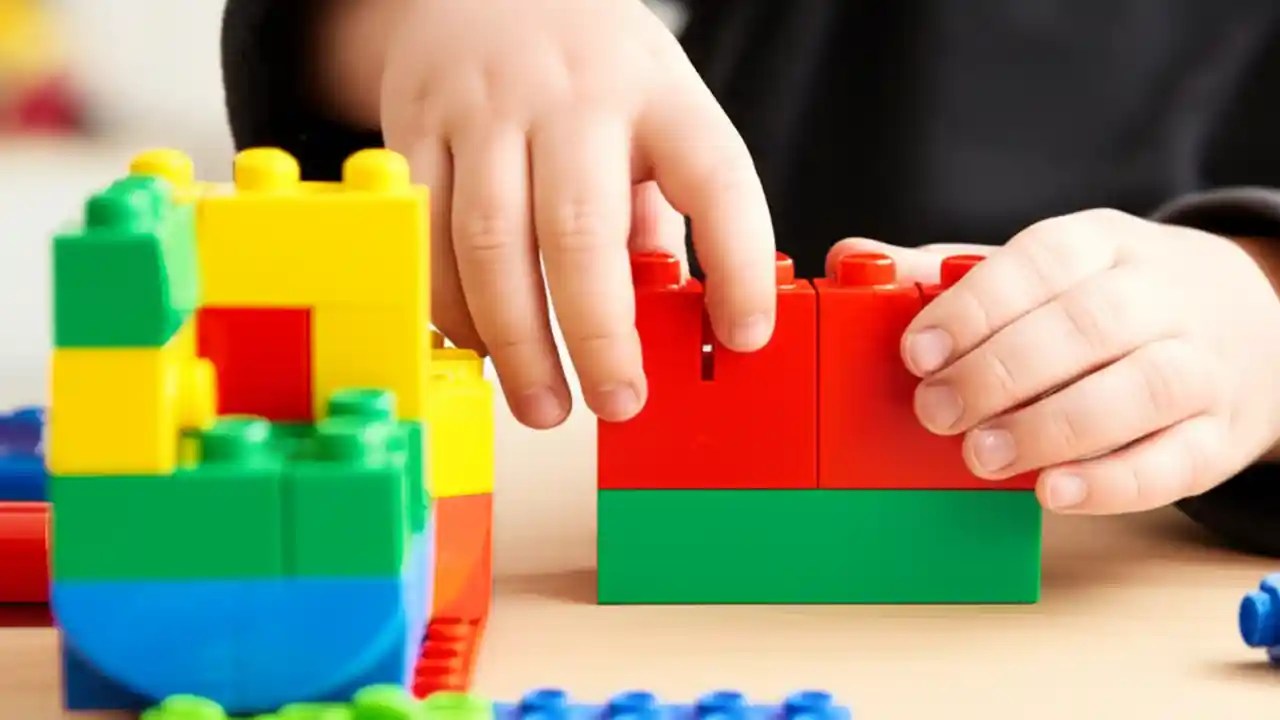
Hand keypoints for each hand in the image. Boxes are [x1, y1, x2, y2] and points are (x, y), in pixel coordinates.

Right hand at [379, 0, 776, 427]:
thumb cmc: (588, 70)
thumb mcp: (653, 110)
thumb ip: (661, 210)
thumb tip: (677, 324)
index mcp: (656, 92)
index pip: (714, 176)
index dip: (738, 261)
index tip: (744, 336)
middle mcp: (571, 96)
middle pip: (580, 228)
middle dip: (599, 335)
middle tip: (618, 402)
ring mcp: (485, 109)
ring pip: (491, 243)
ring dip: (519, 342)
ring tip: (546, 406)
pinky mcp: (417, 127)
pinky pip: (428, 236)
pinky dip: (453, 308)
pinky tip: (483, 348)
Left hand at [830, 209, 1279, 513]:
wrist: (1250, 323)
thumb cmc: (1108, 299)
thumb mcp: (1043, 271)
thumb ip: (949, 273)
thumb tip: (852, 254)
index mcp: (1103, 245)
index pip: (1041, 263)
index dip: (976, 308)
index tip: (917, 352)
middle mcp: (1160, 297)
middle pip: (1088, 326)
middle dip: (1000, 372)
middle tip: (935, 411)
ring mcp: (1200, 365)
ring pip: (1139, 389)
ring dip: (1052, 427)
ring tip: (981, 455)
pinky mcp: (1218, 436)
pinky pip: (1175, 460)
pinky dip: (1114, 482)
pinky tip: (1054, 492)